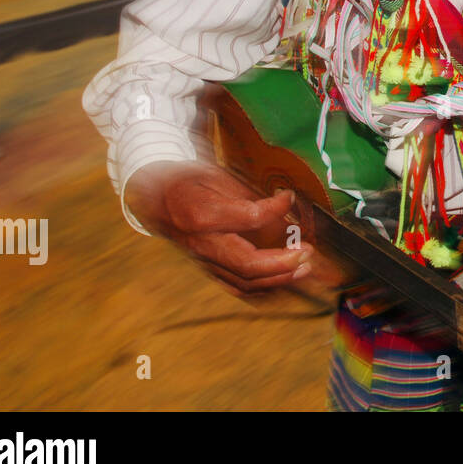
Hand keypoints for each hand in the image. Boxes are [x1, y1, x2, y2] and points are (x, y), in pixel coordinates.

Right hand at [123, 160, 316, 297]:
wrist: (154, 200)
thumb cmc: (188, 183)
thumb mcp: (214, 175)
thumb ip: (248, 193)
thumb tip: (285, 203)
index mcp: (202, 215)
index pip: (249, 217)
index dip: (275, 209)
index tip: (289, 197)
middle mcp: (202, 245)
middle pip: (246, 264)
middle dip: (283, 262)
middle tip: (308, 251)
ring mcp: (204, 262)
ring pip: (244, 282)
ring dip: (279, 279)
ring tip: (304, 268)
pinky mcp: (208, 270)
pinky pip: (238, 287)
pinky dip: (265, 288)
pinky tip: (286, 280)